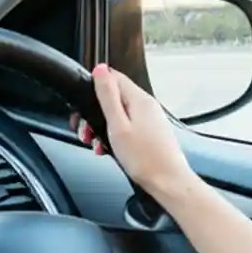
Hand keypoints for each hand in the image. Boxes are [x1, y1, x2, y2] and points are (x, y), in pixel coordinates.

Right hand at [71, 64, 195, 197]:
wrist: (168, 183)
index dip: (94, 88)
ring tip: (97, 144)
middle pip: (114, 98)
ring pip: (118, 115)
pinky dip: (115, 136)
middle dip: (95, 113)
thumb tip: (100, 69)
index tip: (83, 107)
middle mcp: (147, 106)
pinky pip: (127, 127)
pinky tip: (110, 149)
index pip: (113, 77)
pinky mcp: (150, 133)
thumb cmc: (145, 159)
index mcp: (139, 99)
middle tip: (86, 131)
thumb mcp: (118, 125)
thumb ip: (107, 96)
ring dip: (103, 127)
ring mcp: (150, 120)